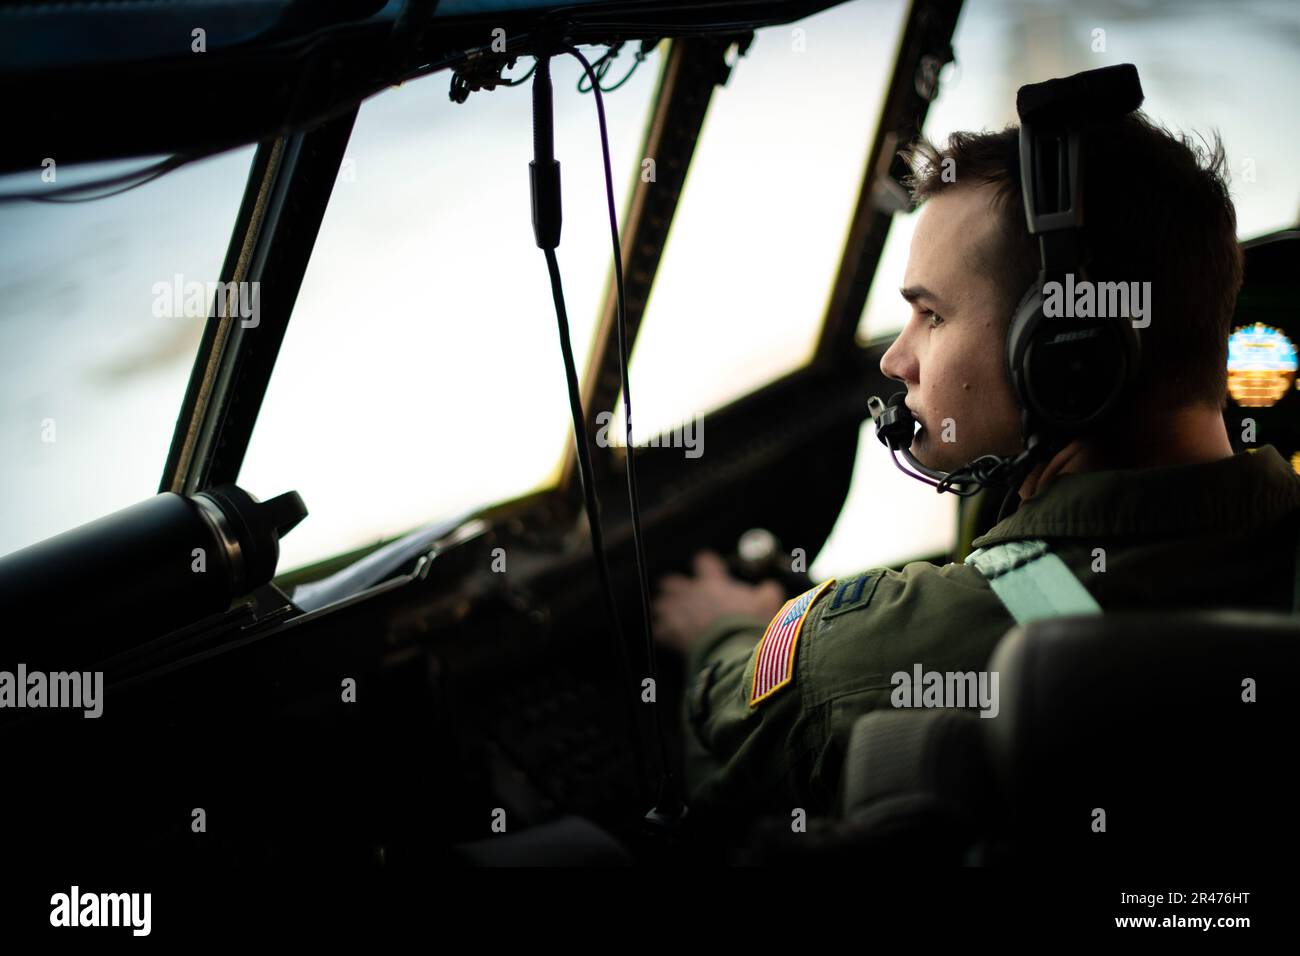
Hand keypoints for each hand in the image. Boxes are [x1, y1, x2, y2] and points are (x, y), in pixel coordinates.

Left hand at [652, 550, 785, 654]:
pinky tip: (668, 637)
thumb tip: (770, 587)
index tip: (707, 567)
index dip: (706, 564)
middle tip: (680, 593)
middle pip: (672, 582)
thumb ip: (768, 591)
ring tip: (670, 615)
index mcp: (714, 583)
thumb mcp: (770, 603)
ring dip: (666, 609)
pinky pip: (659, 630)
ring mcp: (678, 613)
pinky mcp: (671, 634)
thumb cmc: (751, 624)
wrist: (734, 650)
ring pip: (661, 604)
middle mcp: (692, 594)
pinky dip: (662, 633)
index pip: (705, 562)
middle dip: (674, 587)